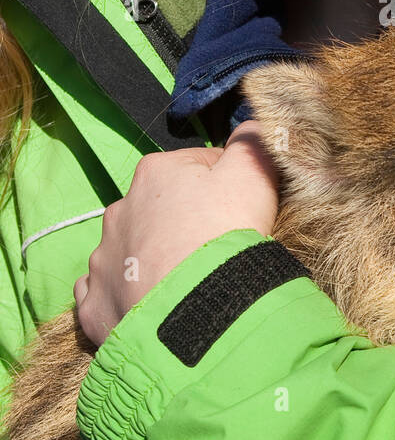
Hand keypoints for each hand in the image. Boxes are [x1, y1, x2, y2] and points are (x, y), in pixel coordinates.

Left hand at [74, 120, 279, 346]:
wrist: (196, 313)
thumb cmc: (225, 234)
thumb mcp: (253, 174)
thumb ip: (252, 143)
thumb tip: (255, 125)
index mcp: (154, 174)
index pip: (198, 167)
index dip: (227, 187)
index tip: (243, 212)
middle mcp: (119, 210)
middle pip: (161, 209)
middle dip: (184, 223)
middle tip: (217, 250)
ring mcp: (103, 259)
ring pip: (130, 250)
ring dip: (152, 259)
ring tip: (186, 283)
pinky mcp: (95, 304)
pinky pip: (106, 293)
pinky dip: (125, 296)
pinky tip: (148, 305)